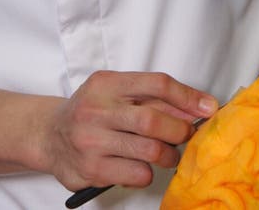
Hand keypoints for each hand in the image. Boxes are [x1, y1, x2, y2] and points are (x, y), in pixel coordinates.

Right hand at [34, 70, 217, 192]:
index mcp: (107, 83)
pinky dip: (148, 172)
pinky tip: (141, 166)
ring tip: (169, 154)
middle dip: (180, 130)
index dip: (187, 96)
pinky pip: (136, 174)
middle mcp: (97, 109)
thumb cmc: (92, 111)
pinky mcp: (91, 169)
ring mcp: (92, 140)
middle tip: (187, 136)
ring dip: (169, 155)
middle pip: (154, 119)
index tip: (208, 107)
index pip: (156, 84)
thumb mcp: (115, 92)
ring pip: (149, 150)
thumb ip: (151, 97)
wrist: (49, 135)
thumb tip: (198, 107)